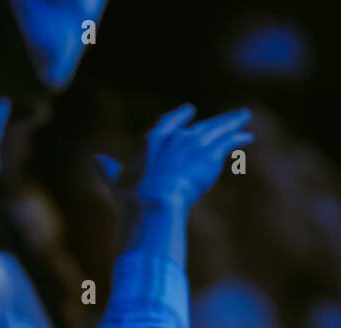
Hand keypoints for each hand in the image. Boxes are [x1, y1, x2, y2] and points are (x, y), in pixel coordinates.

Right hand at [95, 105, 253, 210]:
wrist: (156, 201)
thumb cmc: (135, 198)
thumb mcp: (118, 184)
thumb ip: (107, 170)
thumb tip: (93, 160)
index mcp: (154, 141)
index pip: (168, 125)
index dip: (179, 118)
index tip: (190, 112)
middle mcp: (176, 138)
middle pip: (198, 126)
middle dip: (213, 120)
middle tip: (227, 115)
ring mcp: (194, 143)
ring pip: (217, 129)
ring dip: (231, 123)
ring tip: (244, 117)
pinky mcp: (210, 153)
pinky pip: (228, 142)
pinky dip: (238, 138)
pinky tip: (248, 137)